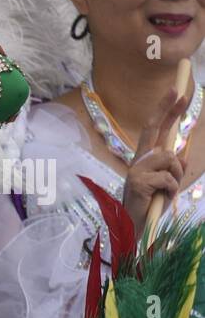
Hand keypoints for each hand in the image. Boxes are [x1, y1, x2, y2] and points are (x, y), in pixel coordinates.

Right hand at [124, 88, 188, 234]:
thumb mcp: (167, 184)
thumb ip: (174, 168)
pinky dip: (172, 189)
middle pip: (154, 128)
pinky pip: (168, 178)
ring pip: (170, 159)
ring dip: (176, 176)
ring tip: (168, 190)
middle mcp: (139, 160)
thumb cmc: (150, 205)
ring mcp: (136, 169)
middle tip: (179, 91)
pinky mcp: (138, 181)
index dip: (166, 111)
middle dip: (167, 109)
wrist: (135, 226)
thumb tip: (181, 156)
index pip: (156, 130)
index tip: (177, 92)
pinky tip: (162, 197)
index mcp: (145, 159)